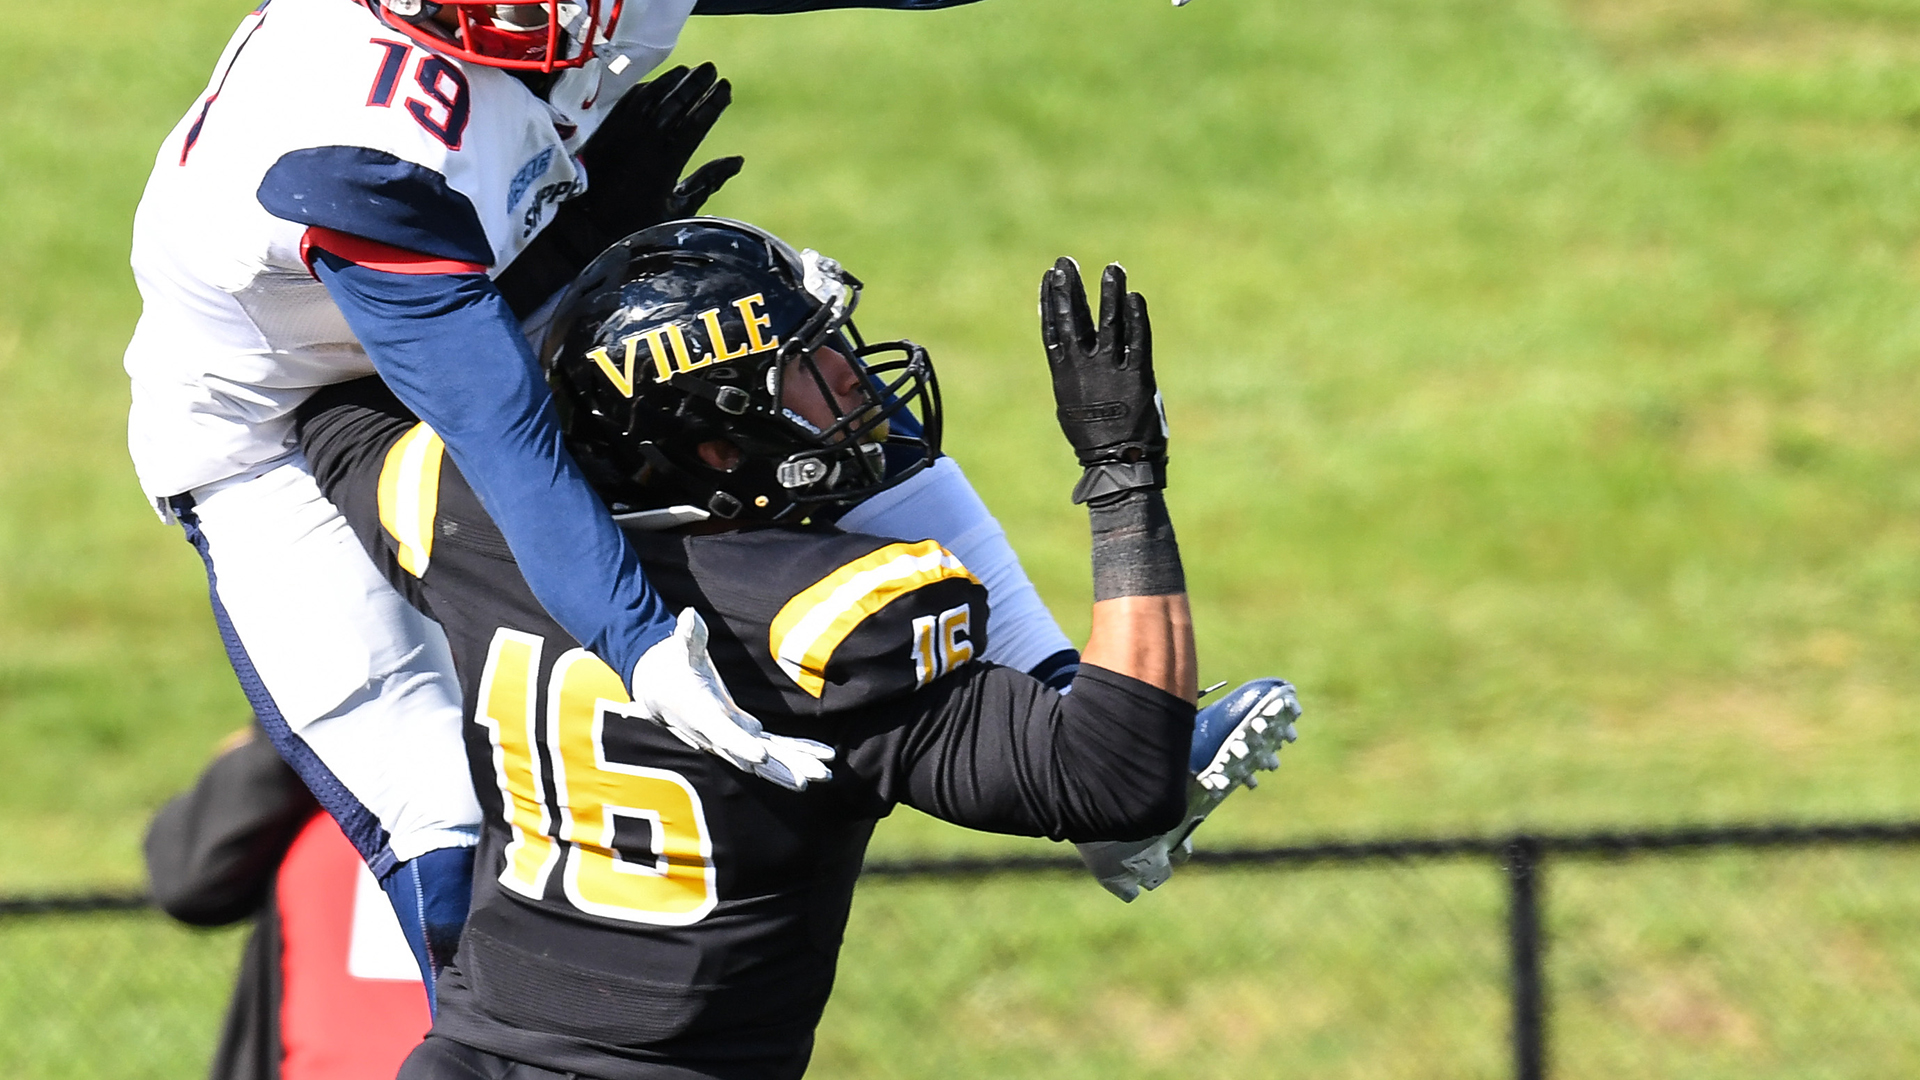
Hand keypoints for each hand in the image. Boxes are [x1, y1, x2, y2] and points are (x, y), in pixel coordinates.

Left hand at [579, 63, 744, 237]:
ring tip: (689, 70)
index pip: (696, 123)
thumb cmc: (636, 223)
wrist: (586, 224)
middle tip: (712, 69)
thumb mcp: (679, 210)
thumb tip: (737, 161)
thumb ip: (709, 181)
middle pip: (675, 102)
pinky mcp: (606, 129)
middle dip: (696, 83)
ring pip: (652, 96)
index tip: (726, 88)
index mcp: (667, 162)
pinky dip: (646, 88)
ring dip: (671, 80)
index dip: (712, 103)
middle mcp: (646, 141)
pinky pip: (629, 100)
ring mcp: (623, 132)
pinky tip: (657, 83)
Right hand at [630, 609, 834, 790]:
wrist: (657, 689)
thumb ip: (689, 636)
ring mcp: (732, 738)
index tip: (762, 758)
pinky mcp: (743, 734)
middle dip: (779, 768)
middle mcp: (718, 735)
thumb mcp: (679, 649)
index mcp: (703, 715)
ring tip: (826, 775)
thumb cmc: (670, 666)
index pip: (723, 735)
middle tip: (808, 780)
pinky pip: (773, 746)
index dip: (741, 746)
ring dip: (795, 766)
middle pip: (751, 757)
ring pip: (767, 759)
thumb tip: (691, 615)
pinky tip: (822, 757)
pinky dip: (796, 752)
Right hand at [1039, 257, 1167, 501]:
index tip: (1050, 276)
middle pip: (1074, 319)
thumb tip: (1069, 351)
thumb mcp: (1071, 404)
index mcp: (1063, 374)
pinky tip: (1134, 297)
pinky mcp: (1139, 378)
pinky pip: (1138, 341)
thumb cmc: (1094, 438)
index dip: (1050, 300)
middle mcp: (1083, 368)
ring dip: (1108, 294)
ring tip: (1112, 268)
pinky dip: (1136, 319)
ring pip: (1108, 324)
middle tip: (1066, 262)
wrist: (1117, 463)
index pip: (1053, 328)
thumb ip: (1073, 374)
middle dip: (1069, 289)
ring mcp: (1110, 371)